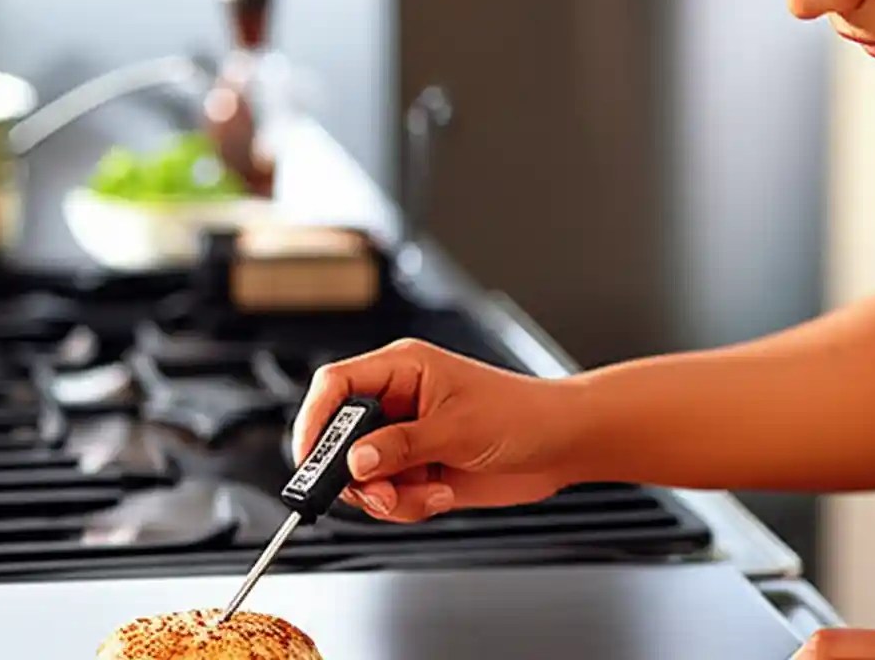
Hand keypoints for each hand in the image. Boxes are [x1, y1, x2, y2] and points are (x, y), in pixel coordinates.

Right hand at [291, 339, 581, 522]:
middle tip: (378, 490)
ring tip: (428, 491)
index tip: (313, 459)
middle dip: (356, 474)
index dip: (316, 421)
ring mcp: (406, 439)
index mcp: (402, 369)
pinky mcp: (418, 470)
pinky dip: (408, 505)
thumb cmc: (523, 414)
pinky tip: (441, 494)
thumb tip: (356, 460)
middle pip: (340, 440)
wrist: (562, 446)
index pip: (335, 386)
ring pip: (362, 477)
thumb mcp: (457, 428)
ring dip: (389, 496)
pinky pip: (388, 497)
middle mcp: (397, 402)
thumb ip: (401, 446)